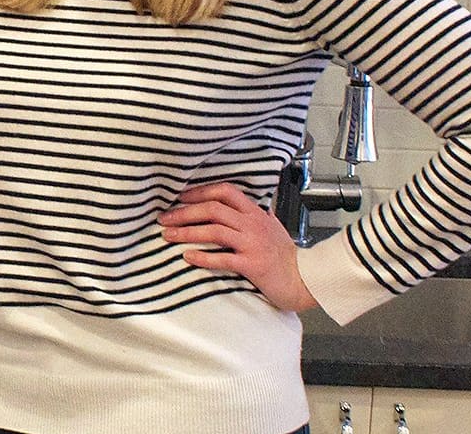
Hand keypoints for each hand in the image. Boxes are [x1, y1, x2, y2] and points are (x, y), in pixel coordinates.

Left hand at [159, 182, 318, 312]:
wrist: (305, 280)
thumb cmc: (286, 256)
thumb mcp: (273, 226)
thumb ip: (257, 214)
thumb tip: (248, 203)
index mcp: (255, 213)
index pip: (225, 191)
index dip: (200, 192)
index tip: (180, 197)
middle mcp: (252, 225)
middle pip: (213, 209)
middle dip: (185, 212)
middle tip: (165, 218)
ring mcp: (253, 244)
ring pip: (214, 231)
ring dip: (187, 232)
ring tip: (168, 236)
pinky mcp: (253, 265)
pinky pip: (223, 259)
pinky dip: (203, 257)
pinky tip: (188, 256)